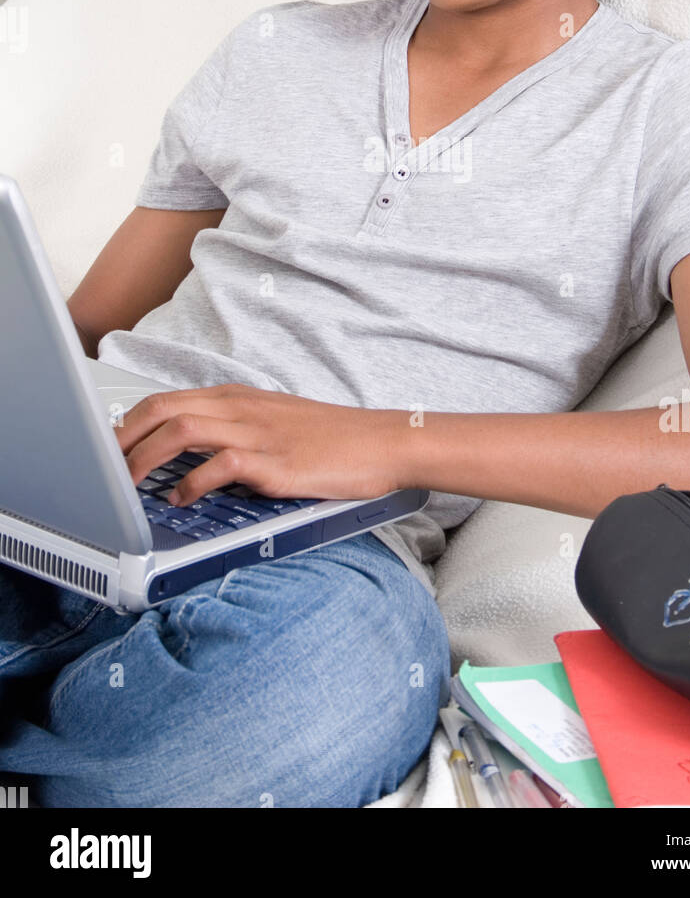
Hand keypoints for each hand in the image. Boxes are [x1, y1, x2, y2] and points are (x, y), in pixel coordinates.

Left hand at [112, 384, 403, 505]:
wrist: (380, 442)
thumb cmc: (330, 438)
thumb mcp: (272, 423)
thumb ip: (231, 430)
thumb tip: (188, 454)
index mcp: (236, 397)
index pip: (166, 400)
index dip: (127, 424)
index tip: (106, 449)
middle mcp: (240, 408)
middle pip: (162, 409)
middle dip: (122, 439)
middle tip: (101, 469)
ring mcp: (256, 432)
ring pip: (180, 430)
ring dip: (144, 459)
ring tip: (127, 486)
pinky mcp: (273, 461)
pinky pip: (218, 465)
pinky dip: (190, 483)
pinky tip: (181, 500)